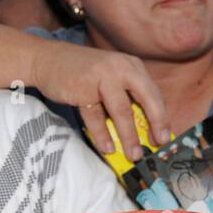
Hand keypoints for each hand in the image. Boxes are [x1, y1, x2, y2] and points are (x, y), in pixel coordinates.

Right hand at [30, 39, 168, 156]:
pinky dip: (102, 134)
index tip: (165, 137)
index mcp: (133, 67)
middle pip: (146, 99)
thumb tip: (146, 128)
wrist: (47, 59)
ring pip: (121, 111)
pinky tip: (107, 148)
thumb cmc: (86, 74)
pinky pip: (96, 116)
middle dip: (155, 124)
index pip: (154, 94)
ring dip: (129, 136)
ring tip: (134, 154)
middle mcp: (121, 68)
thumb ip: (129, 95)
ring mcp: (102, 77)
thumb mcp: (113, 76)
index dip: (161, 117)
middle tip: (158, 144)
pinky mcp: (82, 88)